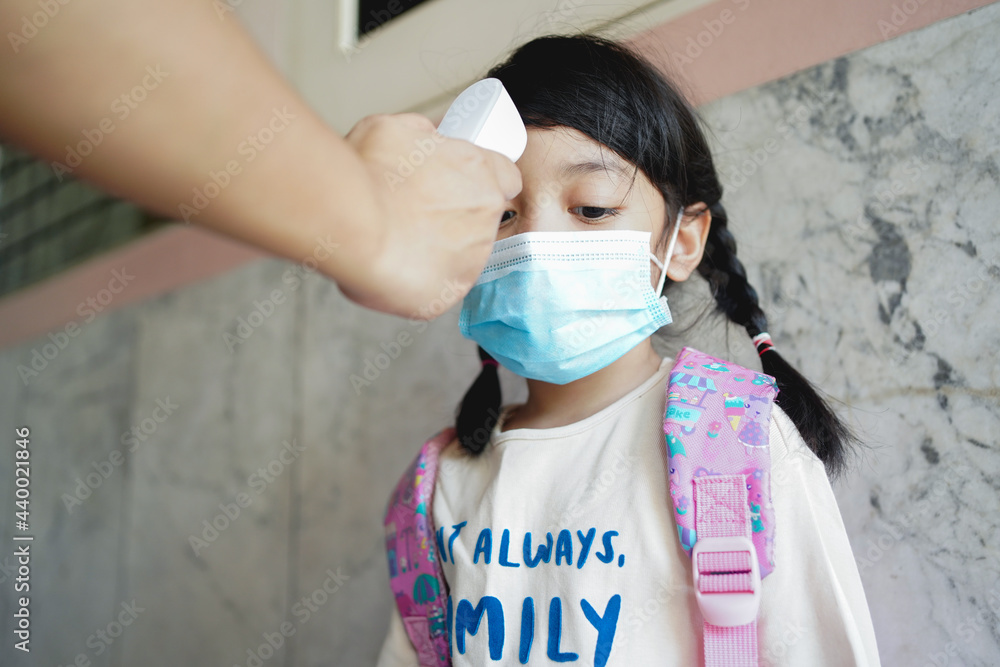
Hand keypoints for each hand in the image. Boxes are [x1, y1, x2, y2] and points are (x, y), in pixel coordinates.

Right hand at [340, 113, 521, 318]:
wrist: (350, 225)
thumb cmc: (370, 174)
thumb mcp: (395, 128)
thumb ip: (423, 135)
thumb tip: (428, 138)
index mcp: (482, 174)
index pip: (506, 178)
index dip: (482, 181)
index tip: (462, 185)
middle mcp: (485, 219)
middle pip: (483, 220)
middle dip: (456, 218)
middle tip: (417, 214)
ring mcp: (470, 262)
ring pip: (462, 257)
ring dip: (439, 251)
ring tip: (399, 240)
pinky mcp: (446, 295)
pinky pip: (437, 288)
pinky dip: (419, 282)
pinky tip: (393, 266)